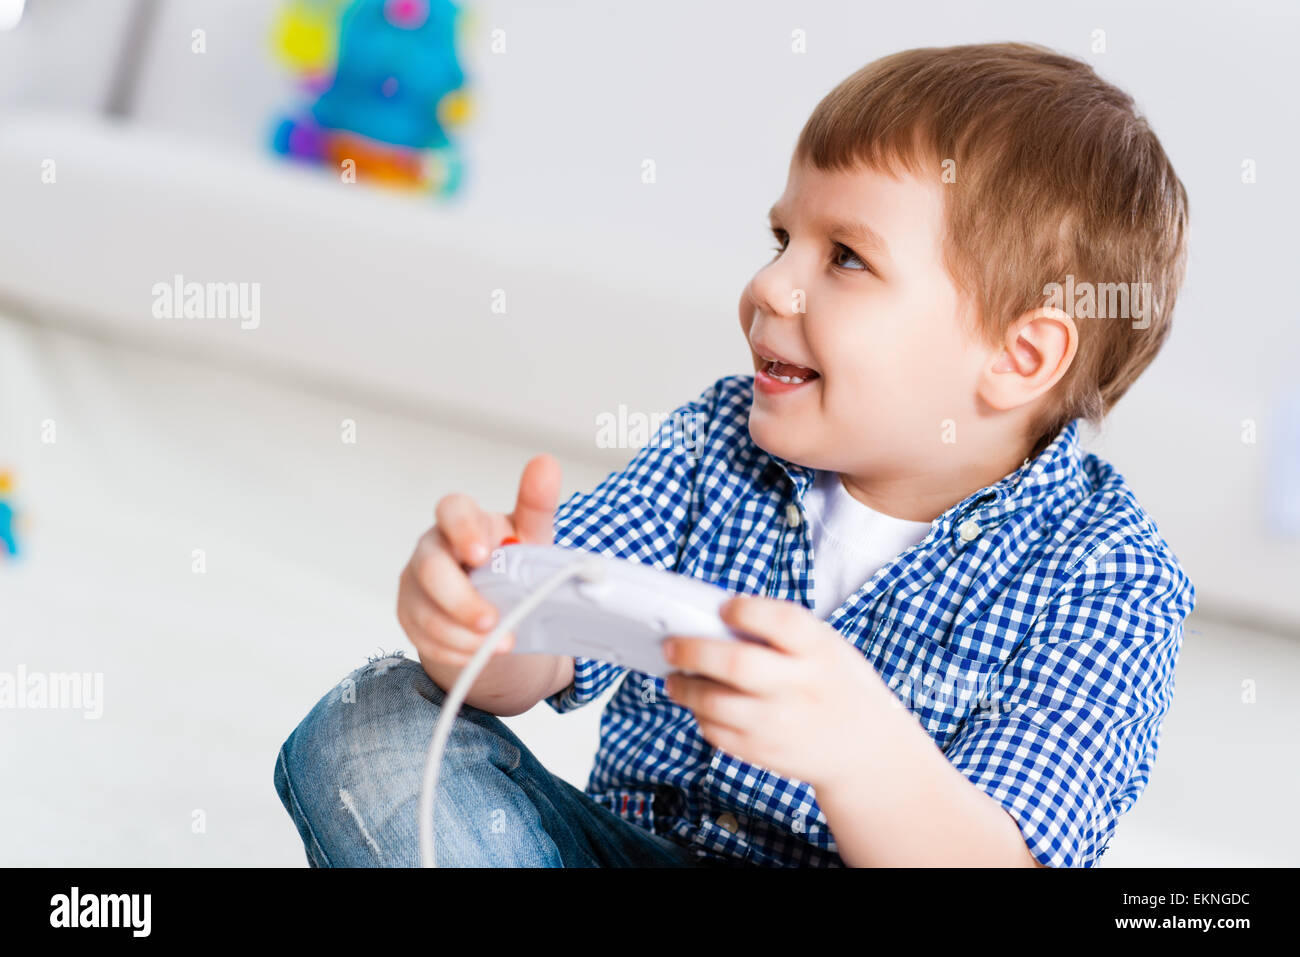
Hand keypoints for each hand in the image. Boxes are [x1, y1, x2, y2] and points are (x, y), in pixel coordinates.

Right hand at [397, 453, 561, 668]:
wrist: (500, 608)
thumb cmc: (512, 562)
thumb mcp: (530, 537)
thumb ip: (537, 504)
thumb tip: (546, 463)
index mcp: (463, 521)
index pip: (452, 511)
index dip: (463, 530)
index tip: (484, 555)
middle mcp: (432, 548)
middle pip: (430, 568)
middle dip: (461, 599)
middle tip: (493, 620)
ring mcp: (416, 584)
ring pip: (425, 611)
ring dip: (463, 634)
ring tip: (500, 643)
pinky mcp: (411, 617)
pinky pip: (425, 639)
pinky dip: (456, 651)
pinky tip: (480, 653)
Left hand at [661, 594, 891, 789]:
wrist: (866, 750)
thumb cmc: (834, 683)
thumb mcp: (826, 648)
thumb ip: (782, 634)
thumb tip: (715, 621)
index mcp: (820, 650)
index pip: (781, 622)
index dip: (746, 611)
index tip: (724, 608)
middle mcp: (804, 687)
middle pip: (738, 665)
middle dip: (694, 652)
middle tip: (671, 645)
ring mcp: (784, 724)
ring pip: (717, 705)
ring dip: (686, 689)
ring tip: (674, 679)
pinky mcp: (767, 752)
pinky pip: (718, 734)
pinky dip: (701, 717)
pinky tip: (699, 705)